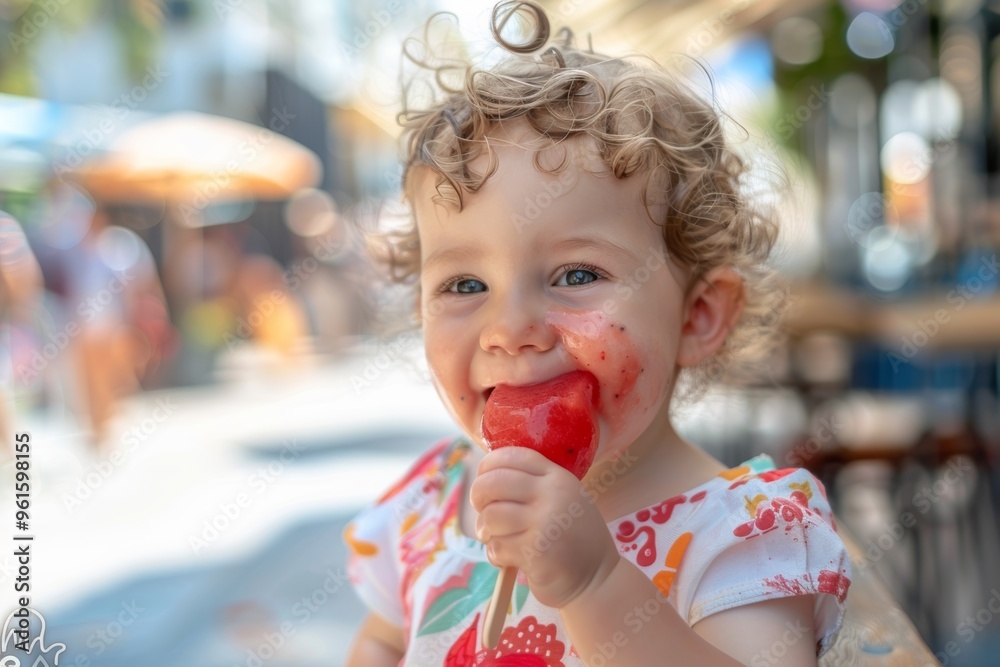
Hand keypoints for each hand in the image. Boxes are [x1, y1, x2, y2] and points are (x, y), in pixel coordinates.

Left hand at [469, 446, 620, 608]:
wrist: (597, 579)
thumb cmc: (572, 538)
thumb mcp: (563, 499)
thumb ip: (533, 485)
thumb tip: (486, 476)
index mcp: (558, 477)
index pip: (513, 456)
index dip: (489, 465)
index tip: (484, 480)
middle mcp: (553, 494)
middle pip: (494, 482)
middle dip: (478, 496)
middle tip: (482, 510)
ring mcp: (545, 522)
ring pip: (491, 515)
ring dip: (485, 530)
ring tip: (495, 538)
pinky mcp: (536, 551)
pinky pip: (497, 546)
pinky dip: (495, 554)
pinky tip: (508, 559)